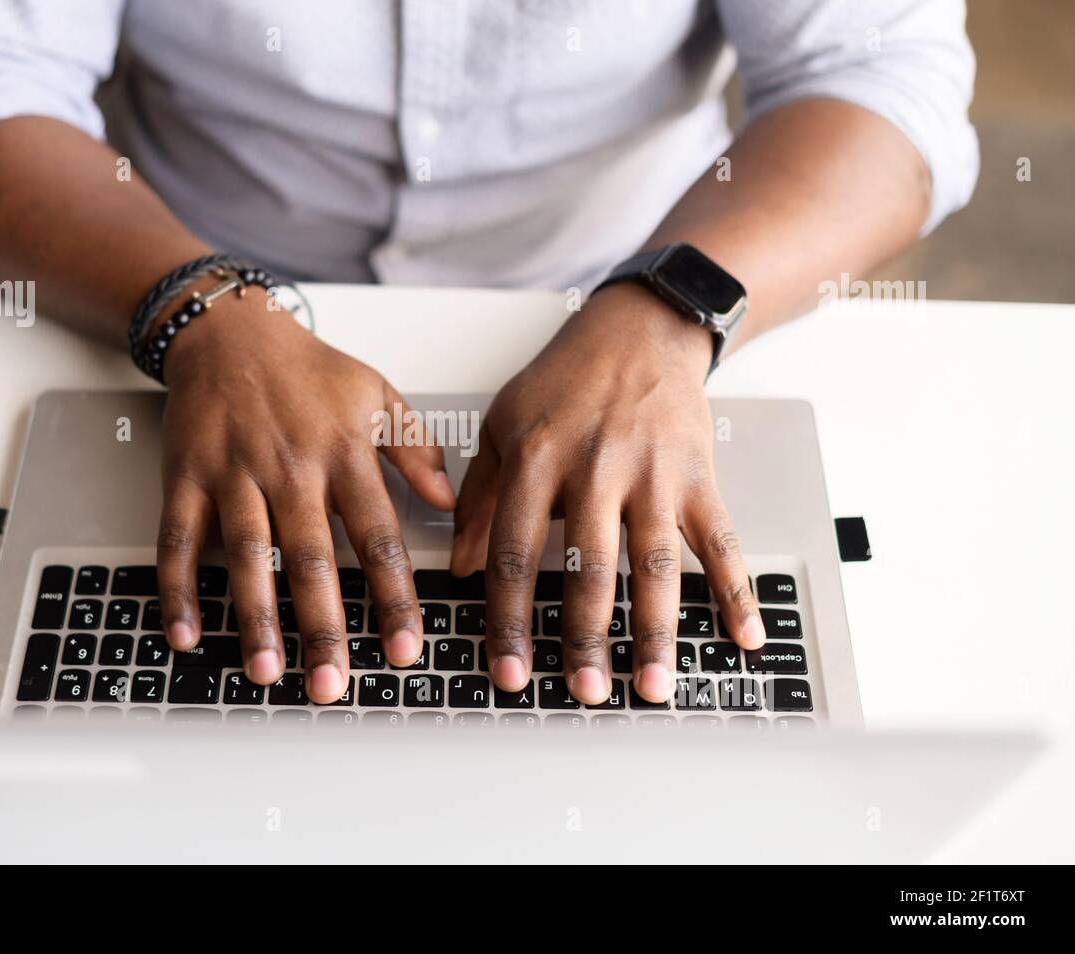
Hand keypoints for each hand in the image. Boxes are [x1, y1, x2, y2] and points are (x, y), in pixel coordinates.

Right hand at [156, 290, 454, 702]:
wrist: (230, 331)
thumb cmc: (307, 369)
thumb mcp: (377, 394)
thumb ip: (415, 450)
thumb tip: (447, 504)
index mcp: (342, 452)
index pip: (378, 536)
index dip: (393, 596)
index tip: (406, 647)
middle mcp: (289, 468)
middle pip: (310, 558)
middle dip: (322, 626)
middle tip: (332, 684)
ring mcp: (233, 474)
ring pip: (245, 555)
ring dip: (254, 617)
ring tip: (265, 671)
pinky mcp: (187, 477)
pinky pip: (178, 539)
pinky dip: (177, 588)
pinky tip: (185, 632)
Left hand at [450, 284, 765, 704]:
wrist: (638, 330)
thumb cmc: (565, 381)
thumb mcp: (503, 427)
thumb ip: (480, 499)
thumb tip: (460, 567)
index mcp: (537, 458)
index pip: (517, 553)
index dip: (510, 619)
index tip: (508, 669)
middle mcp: (596, 467)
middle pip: (589, 568)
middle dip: (585, 638)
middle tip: (584, 692)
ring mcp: (653, 473)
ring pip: (654, 565)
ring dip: (654, 631)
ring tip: (651, 685)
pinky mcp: (698, 476)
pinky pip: (720, 540)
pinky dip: (735, 591)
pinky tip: (743, 636)